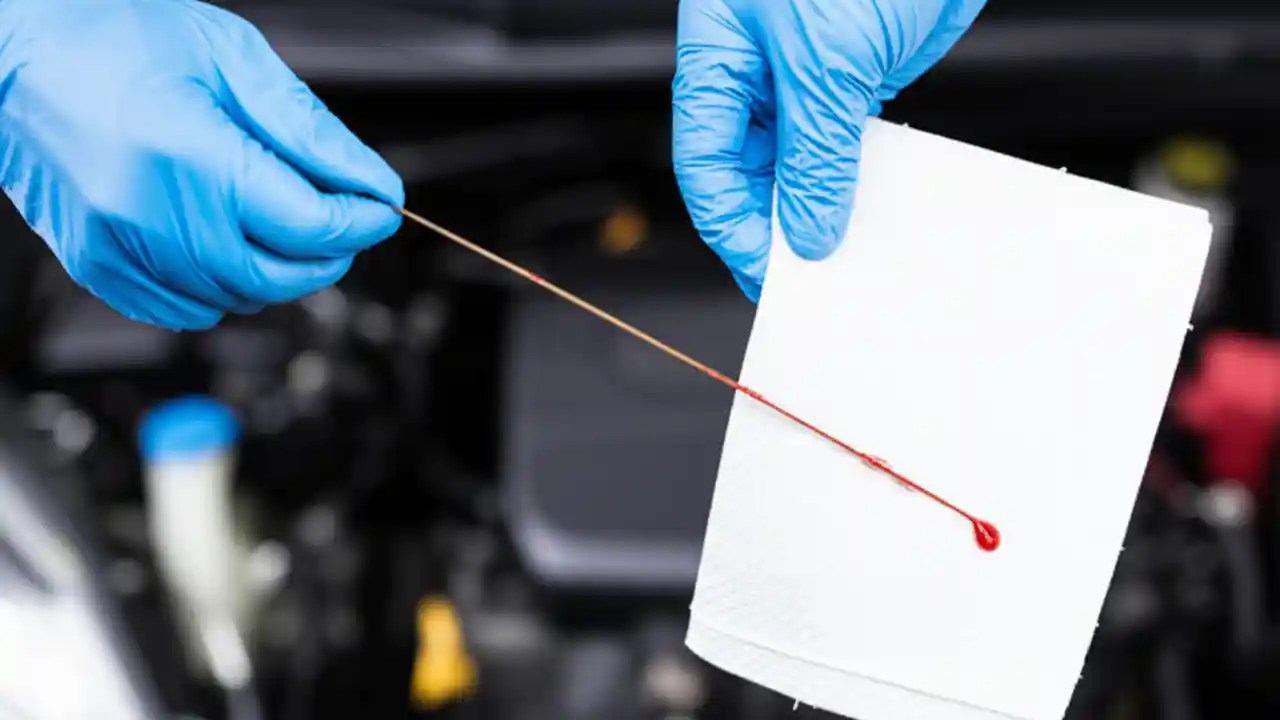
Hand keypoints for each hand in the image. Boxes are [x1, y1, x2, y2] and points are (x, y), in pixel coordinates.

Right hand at [0, 0, 403, 329]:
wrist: (17, 42)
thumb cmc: (111, 31)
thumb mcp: (231, 57)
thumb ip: (307, 130)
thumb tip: (369, 182)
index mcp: (191, 155)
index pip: (310, 225)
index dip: (360, 221)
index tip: (379, 208)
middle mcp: (150, 212)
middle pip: (278, 276)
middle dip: (327, 255)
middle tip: (342, 223)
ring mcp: (117, 245)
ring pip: (235, 299)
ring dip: (275, 272)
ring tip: (276, 222)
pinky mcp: (95, 263)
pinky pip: (181, 310)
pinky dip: (220, 290)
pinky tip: (223, 244)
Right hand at [672, 0, 985, 299]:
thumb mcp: (825, 63)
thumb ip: (815, 154)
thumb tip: (806, 229)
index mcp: (717, 59)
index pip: (707, 166)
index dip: (734, 226)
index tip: (770, 275)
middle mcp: (755, 73)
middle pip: (750, 173)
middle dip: (774, 225)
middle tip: (810, 278)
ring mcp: (807, 76)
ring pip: (801, 165)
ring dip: (822, 208)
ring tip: (847, 253)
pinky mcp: (856, 77)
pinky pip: (847, 145)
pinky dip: (860, 180)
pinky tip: (877, 210)